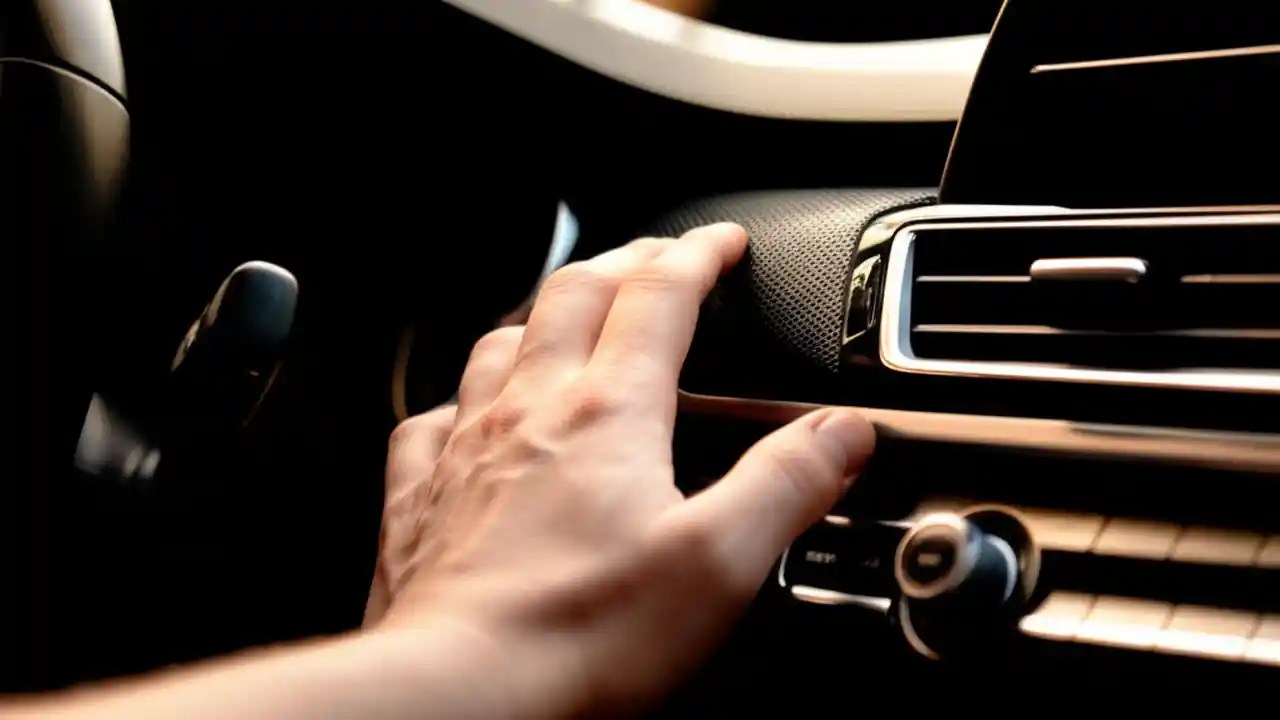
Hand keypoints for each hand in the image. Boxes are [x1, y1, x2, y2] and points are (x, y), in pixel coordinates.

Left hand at [368, 223, 874, 716]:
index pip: (660, 296)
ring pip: (500, 341)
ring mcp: (467, 448)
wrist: (459, 691)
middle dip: (625, 261)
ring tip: (567, 312)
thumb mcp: (719, 561)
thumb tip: (844, 432)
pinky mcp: (420, 498)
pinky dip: (461, 398)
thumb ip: (788, 483)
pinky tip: (467, 412)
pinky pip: (432, 419)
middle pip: (576, 295)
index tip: (723, 242)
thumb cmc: (581, 634)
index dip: (698, 255)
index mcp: (609, 413)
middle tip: (656, 255)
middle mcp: (531, 410)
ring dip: (543, 313)